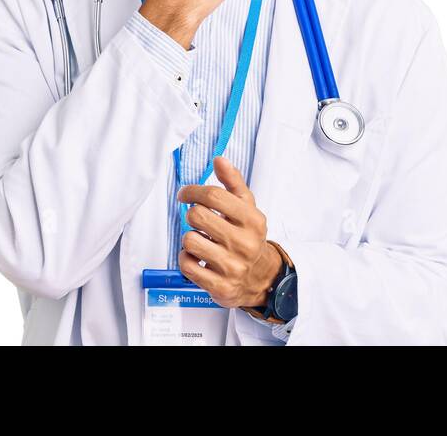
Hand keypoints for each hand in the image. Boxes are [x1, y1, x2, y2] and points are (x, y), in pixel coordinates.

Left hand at [177, 155, 284, 308]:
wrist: (261, 278)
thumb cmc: (248, 236)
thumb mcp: (247, 207)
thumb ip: (233, 182)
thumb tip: (219, 159)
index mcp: (252, 220)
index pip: (214, 195)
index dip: (193, 191)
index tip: (185, 194)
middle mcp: (244, 243)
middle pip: (197, 216)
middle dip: (191, 215)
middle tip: (197, 219)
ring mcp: (232, 266)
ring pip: (189, 240)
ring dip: (189, 238)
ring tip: (201, 240)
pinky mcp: (219, 286)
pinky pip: (187, 265)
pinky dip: (186, 259)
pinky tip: (197, 257)